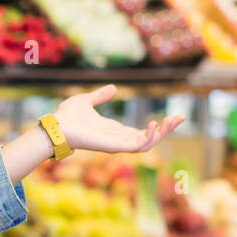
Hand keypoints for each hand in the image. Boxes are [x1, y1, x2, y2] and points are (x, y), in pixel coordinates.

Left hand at [53, 85, 185, 153]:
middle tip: (181, 117)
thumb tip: (113, 89)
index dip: (158, 126)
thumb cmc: (67, 116)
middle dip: (167, 129)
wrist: (56, 125)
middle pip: (149, 138)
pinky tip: (154, 123)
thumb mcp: (87, 100)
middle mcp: (118, 139)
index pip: (141, 132)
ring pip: (147, 144)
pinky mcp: (113, 147)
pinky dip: (148, 137)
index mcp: (114, 130)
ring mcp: (116, 144)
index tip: (173, 116)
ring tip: (174, 119)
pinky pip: (136, 146)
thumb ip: (100, 96)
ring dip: (162, 133)